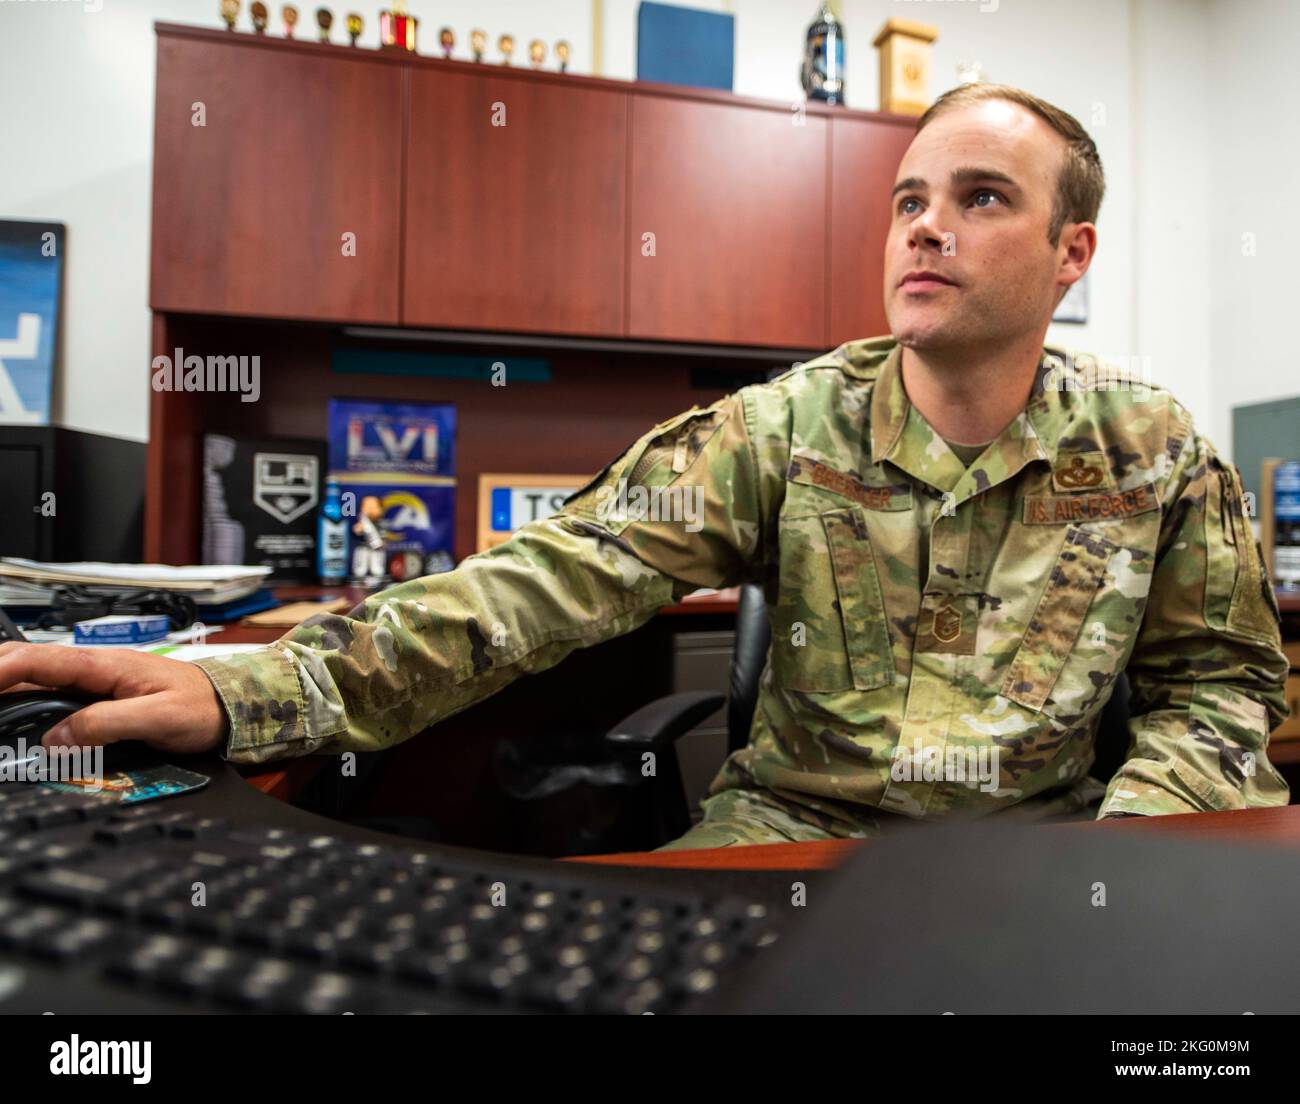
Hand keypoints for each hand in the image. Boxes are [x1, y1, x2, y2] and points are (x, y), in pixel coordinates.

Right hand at [0, 642, 228, 755]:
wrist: (229, 705)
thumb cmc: (201, 706)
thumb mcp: (158, 717)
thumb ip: (107, 724)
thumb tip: (57, 738)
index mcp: (103, 664)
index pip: (36, 660)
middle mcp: (93, 669)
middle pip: (27, 666)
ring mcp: (94, 683)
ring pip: (36, 684)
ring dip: (7, 695)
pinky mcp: (98, 699)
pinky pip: (53, 700)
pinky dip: (27, 708)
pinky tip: (15, 723)